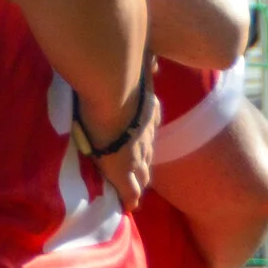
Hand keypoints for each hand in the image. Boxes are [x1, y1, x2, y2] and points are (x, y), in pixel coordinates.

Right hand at [79, 68, 157, 211]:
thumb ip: (145, 67)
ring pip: (141, 173)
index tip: (143, 151)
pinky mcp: (120, 165)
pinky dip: (129, 197)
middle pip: (148, 156)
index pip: (149, 133)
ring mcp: (135, 151)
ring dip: (139, 183)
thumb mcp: (139, 69)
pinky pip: (127, 188)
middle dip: (145, 167)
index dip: (146, 144)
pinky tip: (130, 206)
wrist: (112, 88)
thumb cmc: (121, 74)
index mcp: (148, 111)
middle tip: (143, 180)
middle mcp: (146, 134)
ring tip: (137, 193)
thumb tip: (155, 61)